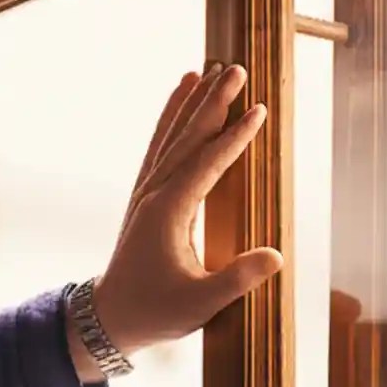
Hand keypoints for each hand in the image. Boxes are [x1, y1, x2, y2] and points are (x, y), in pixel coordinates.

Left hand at [67, 63, 283, 381]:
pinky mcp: (147, 195)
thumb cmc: (155, 311)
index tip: (258, 110)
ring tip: (208, 70)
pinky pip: (160, 148)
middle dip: (212, 102)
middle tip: (237, 69)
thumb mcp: (200, 304)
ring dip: (191, 103)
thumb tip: (276, 256)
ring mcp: (147, 191)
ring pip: (171, 137)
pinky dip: (171, 120)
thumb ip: (237, 279)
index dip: (234, 137)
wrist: (110, 317)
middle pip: (187, 138)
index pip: (206, 165)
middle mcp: (154, 193)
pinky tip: (181, 99)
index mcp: (168, 212)